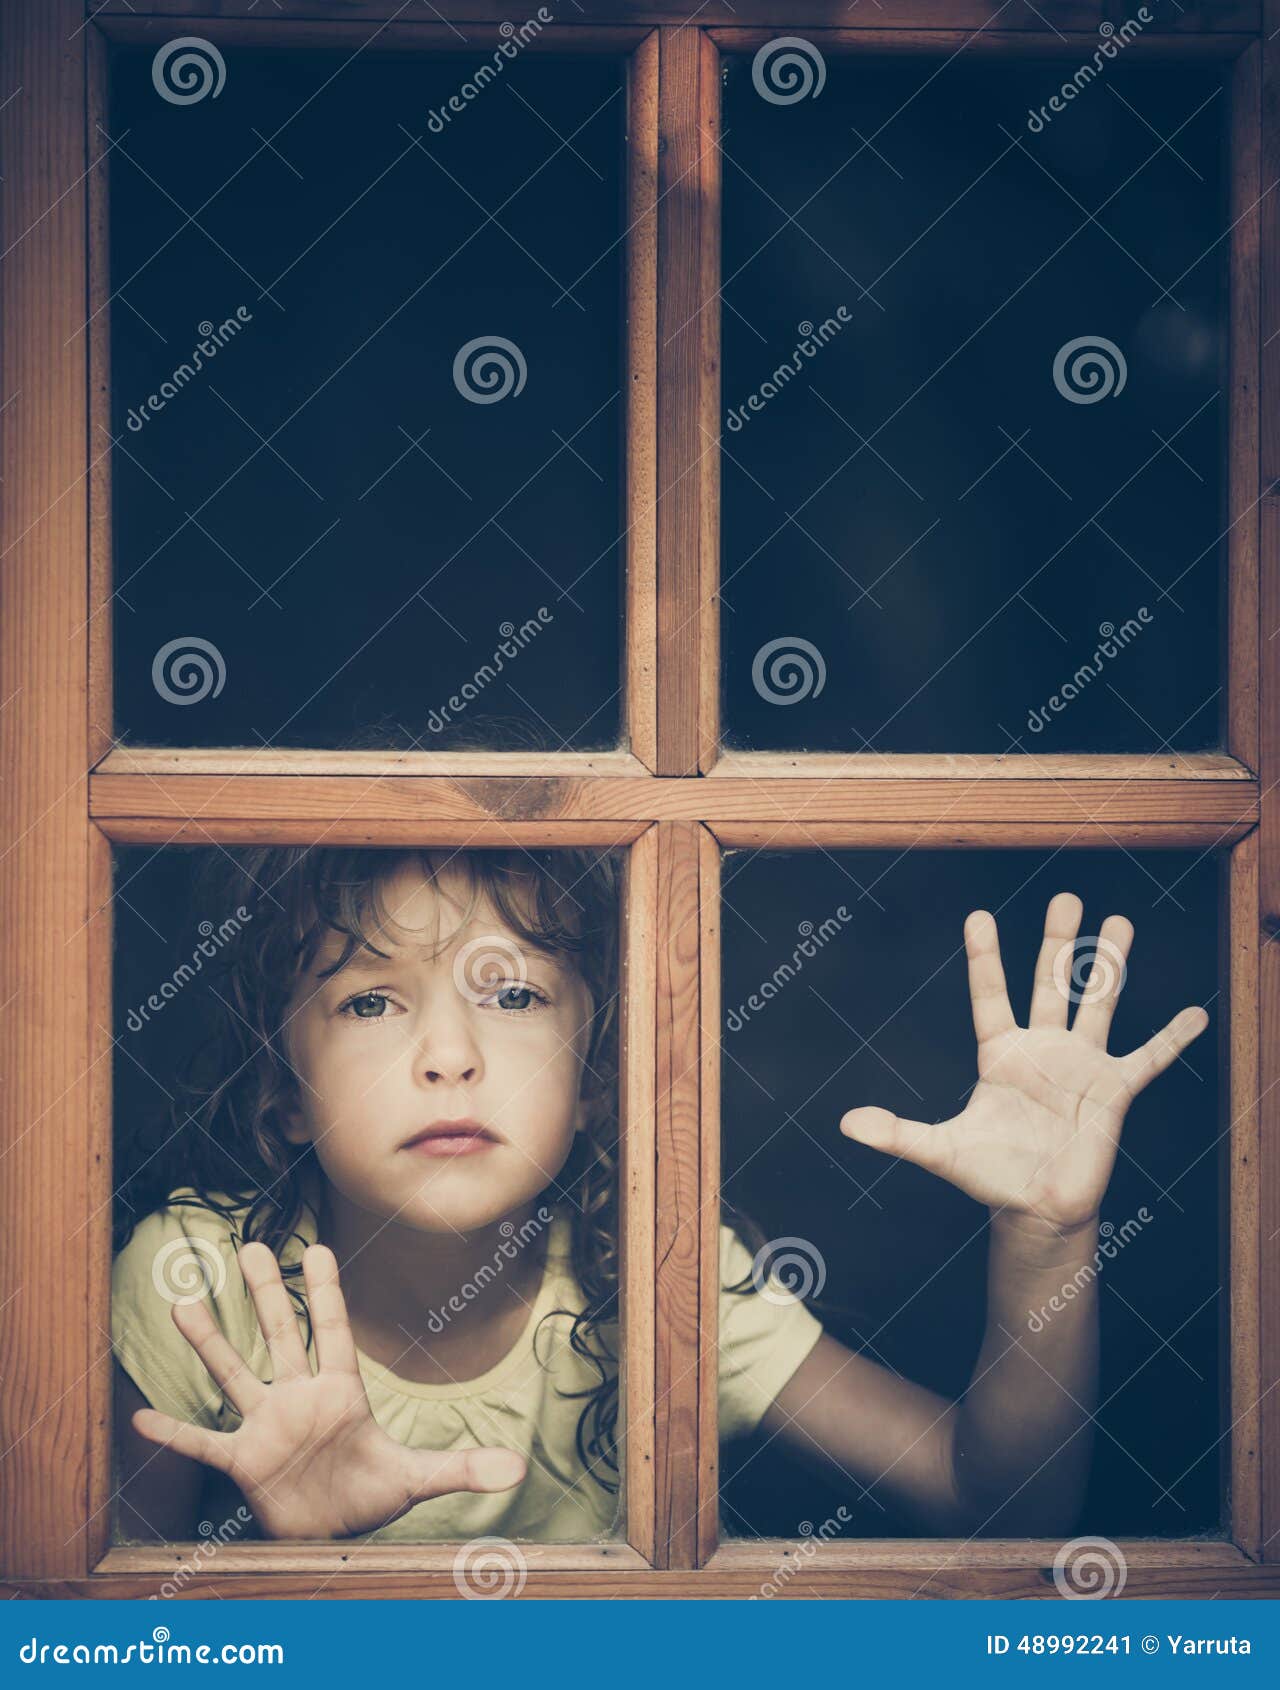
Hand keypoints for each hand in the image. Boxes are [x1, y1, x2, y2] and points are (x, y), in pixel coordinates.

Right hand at [129, 1242, 526, 1539]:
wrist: (333, 1535)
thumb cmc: (370, 1495)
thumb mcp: (419, 1481)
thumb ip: (464, 1468)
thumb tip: (519, 1468)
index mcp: (341, 1392)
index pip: (334, 1331)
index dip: (324, 1292)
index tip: (315, 1246)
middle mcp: (300, 1398)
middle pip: (280, 1335)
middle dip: (264, 1293)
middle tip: (245, 1244)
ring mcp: (269, 1425)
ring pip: (235, 1373)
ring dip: (209, 1343)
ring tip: (180, 1303)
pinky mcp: (245, 1460)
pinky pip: (205, 1442)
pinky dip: (176, 1432)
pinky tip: (142, 1420)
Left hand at [839, 892, 1208, 1233]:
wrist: (1036, 1210)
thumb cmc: (989, 1175)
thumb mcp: (940, 1151)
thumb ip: (898, 1133)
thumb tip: (847, 1125)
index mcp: (1000, 1055)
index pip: (990, 995)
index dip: (986, 958)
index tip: (977, 916)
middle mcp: (1041, 1049)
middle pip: (1049, 984)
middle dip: (1058, 941)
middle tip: (1066, 898)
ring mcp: (1080, 1066)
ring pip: (1097, 1004)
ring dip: (1109, 965)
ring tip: (1120, 922)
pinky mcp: (1113, 1091)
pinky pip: (1148, 1058)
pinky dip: (1171, 1038)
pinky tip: (1195, 1013)